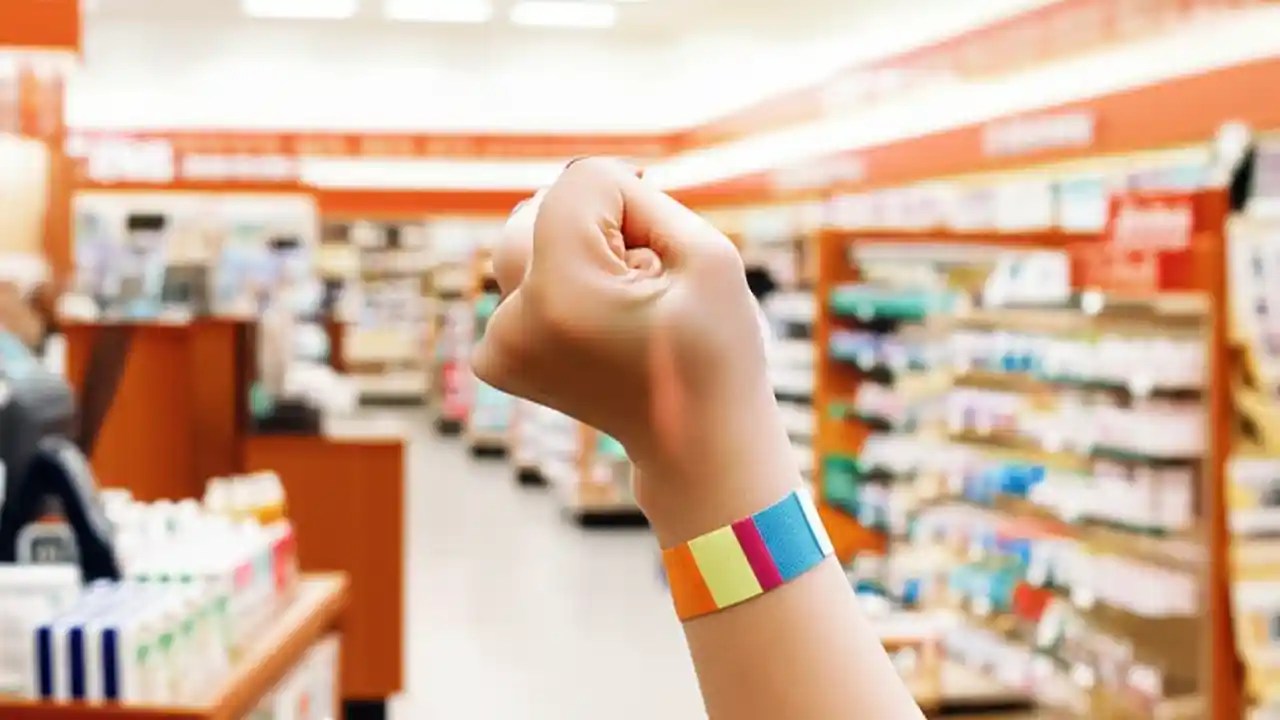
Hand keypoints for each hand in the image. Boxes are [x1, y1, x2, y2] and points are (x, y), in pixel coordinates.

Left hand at [473, 159, 795, 541]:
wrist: (697, 444)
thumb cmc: (716, 352)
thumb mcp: (708, 254)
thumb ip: (639, 197)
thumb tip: (574, 184)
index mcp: (561, 294)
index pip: (580, 183)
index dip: (636, 206)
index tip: (661, 263)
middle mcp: (512, 321)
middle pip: (538, 211)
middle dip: (594, 227)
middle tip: (643, 280)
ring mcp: (497, 345)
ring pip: (524, 246)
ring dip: (574, 257)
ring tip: (622, 306)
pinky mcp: (495, 359)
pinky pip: (517, 286)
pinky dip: (556, 290)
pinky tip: (598, 330)